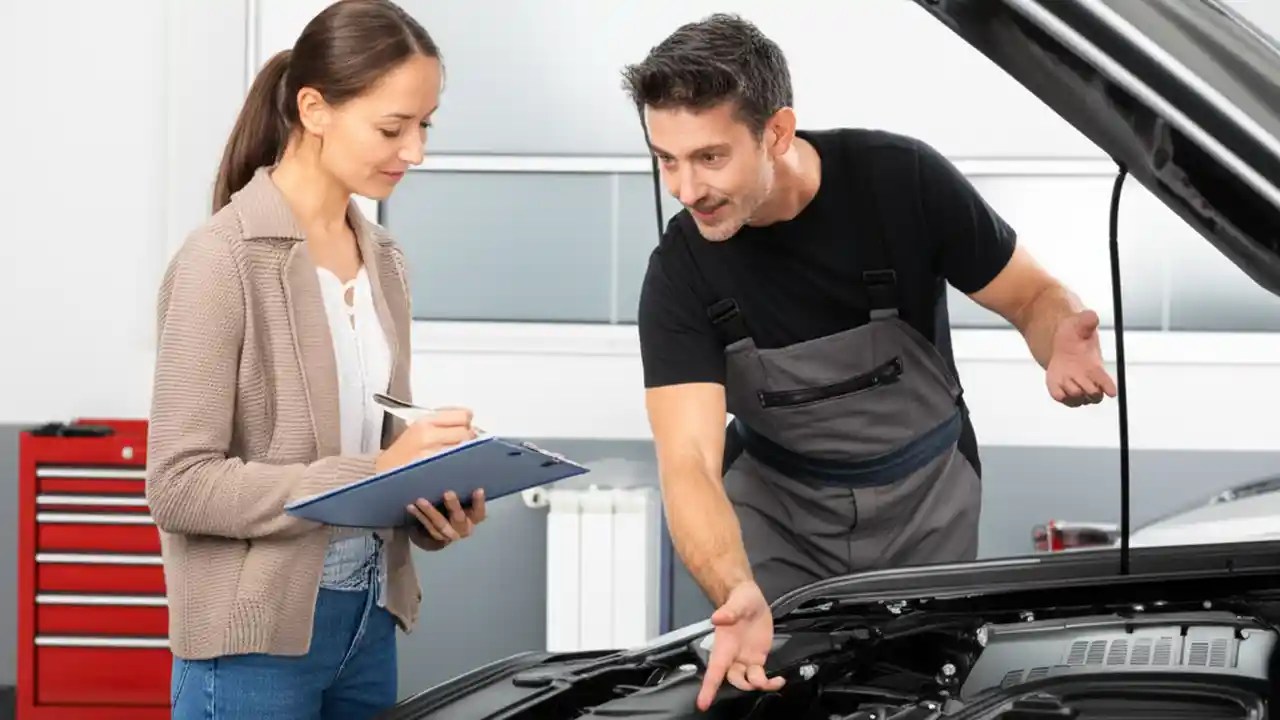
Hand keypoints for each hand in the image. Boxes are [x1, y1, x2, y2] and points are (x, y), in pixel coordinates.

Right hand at [375, 407, 475, 473]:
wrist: (383, 473)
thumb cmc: (401, 453)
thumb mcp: (417, 429)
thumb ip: (441, 423)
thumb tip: (467, 421)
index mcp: (424, 422)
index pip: (463, 415)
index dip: (466, 421)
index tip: (464, 426)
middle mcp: (428, 436)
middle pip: (466, 433)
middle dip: (467, 438)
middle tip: (459, 444)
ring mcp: (432, 455)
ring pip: (464, 450)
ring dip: (464, 453)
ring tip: (454, 456)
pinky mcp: (435, 472)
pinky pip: (457, 465)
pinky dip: (458, 465)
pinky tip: (452, 466)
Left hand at [407, 489, 485, 549]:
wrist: (445, 525)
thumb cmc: (456, 503)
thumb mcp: (463, 497)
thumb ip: (462, 486)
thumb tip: (456, 462)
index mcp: (474, 517)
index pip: (479, 511)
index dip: (479, 502)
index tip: (478, 489)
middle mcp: (464, 528)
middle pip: (459, 518)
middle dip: (454, 506)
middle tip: (448, 493)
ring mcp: (449, 534)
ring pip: (440, 523)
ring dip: (430, 511)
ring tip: (420, 500)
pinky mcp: (435, 536)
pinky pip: (426, 526)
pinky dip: (419, 515)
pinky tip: (411, 506)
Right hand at [697, 581, 784, 710]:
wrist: (751, 600)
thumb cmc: (740, 600)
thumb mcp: (737, 603)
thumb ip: (729, 612)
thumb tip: (717, 618)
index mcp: (724, 646)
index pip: (714, 670)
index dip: (708, 688)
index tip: (702, 704)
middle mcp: (732, 657)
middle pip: (733, 680)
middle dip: (743, 685)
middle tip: (758, 682)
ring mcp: (745, 660)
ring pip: (748, 681)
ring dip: (759, 685)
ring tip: (774, 681)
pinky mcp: (758, 660)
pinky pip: (762, 677)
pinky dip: (770, 682)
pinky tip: (779, 680)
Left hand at [1046, 309, 1116, 406]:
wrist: (1058, 343)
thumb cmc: (1074, 333)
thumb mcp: (1079, 324)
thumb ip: (1087, 321)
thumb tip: (1092, 315)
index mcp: (1096, 368)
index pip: (1106, 382)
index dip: (1109, 387)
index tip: (1112, 392)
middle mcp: (1089, 381)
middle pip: (1093, 395)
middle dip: (1085, 387)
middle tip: (1075, 372)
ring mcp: (1075, 388)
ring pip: (1077, 398)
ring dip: (1070, 387)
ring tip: (1065, 372)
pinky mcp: (1061, 392)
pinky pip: (1060, 398)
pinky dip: (1058, 391)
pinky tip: (1057, 378)